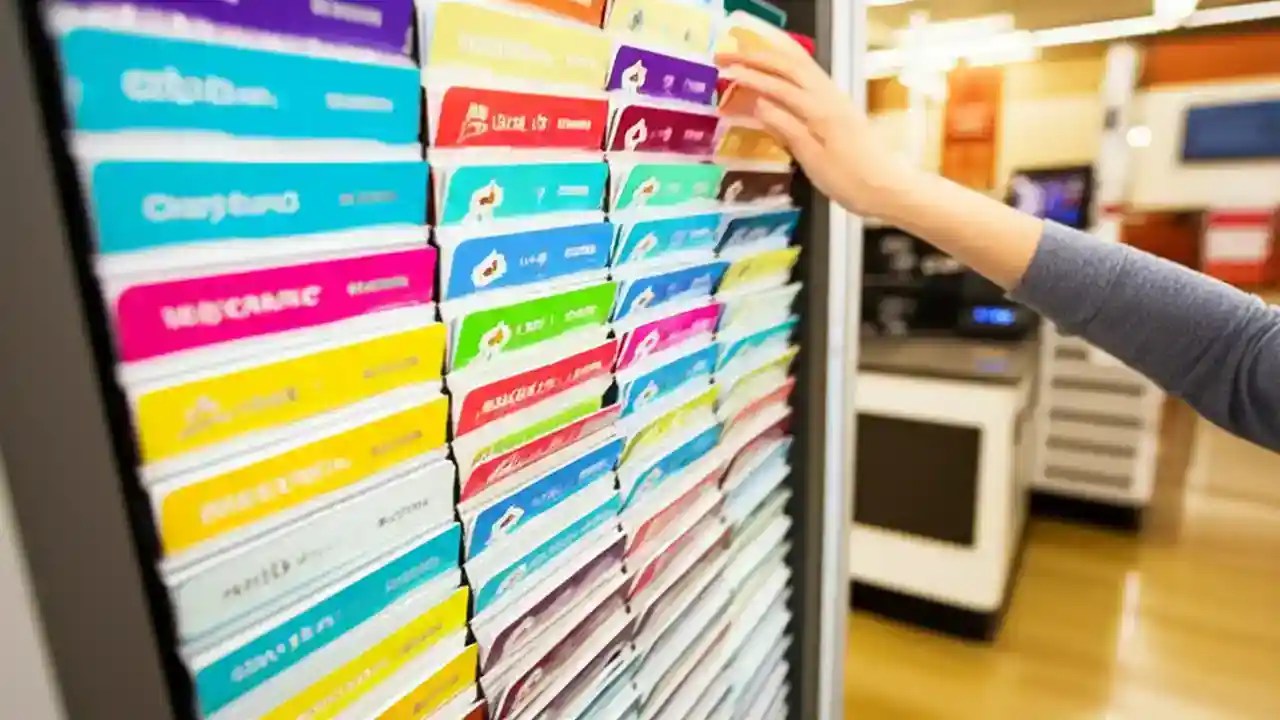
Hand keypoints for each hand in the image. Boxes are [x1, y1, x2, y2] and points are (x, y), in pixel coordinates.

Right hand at [715, 43, 914, 216]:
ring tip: (747, 54)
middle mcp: (829, 97)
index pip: (776, 85)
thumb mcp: (814, 161)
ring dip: (772, 56)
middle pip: (788, 64)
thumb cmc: (853, 182)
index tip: (723, 71)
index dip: (748, 76)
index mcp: (819, 111)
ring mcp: (836, 98)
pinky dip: (789, 64)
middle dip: (755, 57)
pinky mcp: (840, 105)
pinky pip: (810, 74)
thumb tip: (759, 104)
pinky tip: (781, 68)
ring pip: (801, 64)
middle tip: (726, 55)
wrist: (891, 187)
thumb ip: (786, 128)